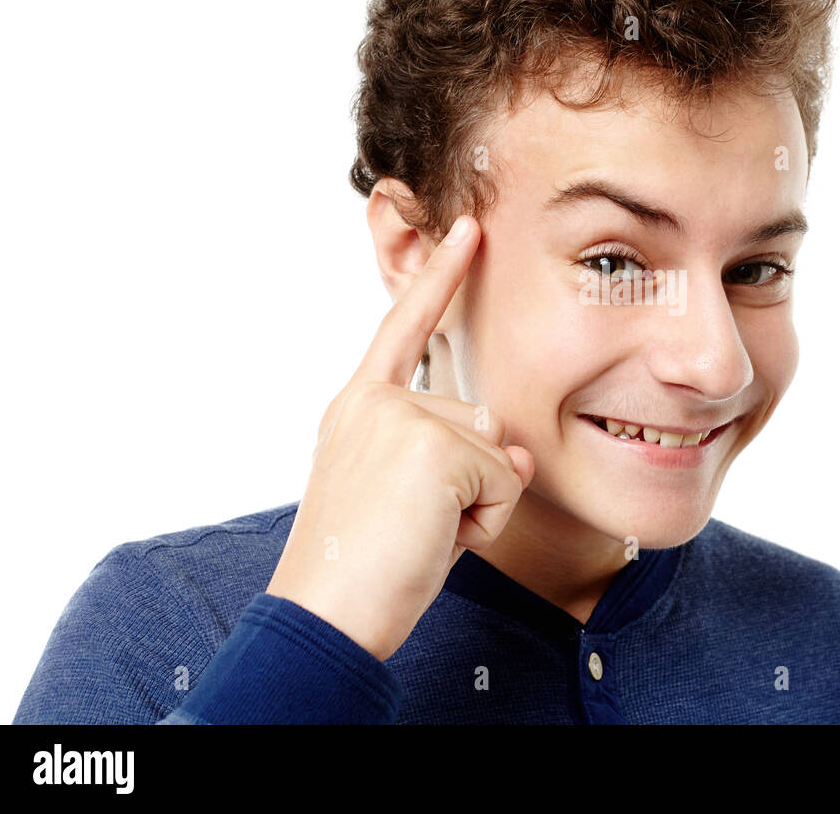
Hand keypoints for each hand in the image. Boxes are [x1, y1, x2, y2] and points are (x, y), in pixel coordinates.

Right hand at [265, 214, 532, 660]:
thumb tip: (515, 451)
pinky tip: (436, 539)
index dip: (439, 277)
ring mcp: (403, 419)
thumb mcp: (404, 493)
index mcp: (358, 407)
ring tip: (420, 533)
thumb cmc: (361, 566)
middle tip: (414, 525)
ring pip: (496, 453)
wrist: (324, 614)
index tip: (469, 225)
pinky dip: (486, 522)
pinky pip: (505, 482)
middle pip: (479, 420)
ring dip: (478, 505)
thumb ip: (452, 453)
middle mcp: (375, 403)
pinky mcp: (433, 448)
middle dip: (472, 481)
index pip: (405, 328)